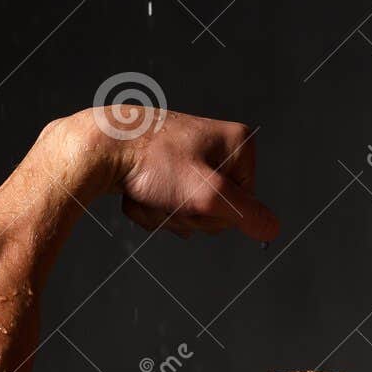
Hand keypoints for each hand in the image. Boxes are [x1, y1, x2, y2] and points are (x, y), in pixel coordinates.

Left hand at [105, 106, 279, 241]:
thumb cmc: (151, 162)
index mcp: (238, 143)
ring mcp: (189, 155)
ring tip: (149, 193)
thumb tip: (272, 228)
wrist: (98, 147)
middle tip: (167, 197)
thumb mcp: (206, 195)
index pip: (245, 204)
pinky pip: (168, 202)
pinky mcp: (164, 165)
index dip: (217, 213)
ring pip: (189, 210)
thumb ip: (243, 214)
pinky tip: (137, 193)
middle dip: (188, 214)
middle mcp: (218, 145)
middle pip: (218, 209)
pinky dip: (151, 207)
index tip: (193, 197)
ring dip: (166, 214)